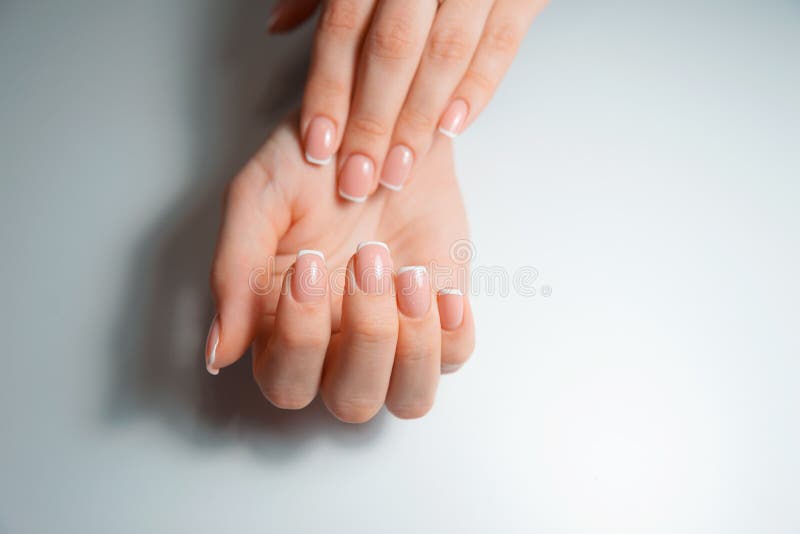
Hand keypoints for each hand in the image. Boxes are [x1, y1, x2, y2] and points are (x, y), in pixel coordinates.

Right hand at [206, 112, 474, 421]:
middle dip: (366, 336)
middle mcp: (340, 344)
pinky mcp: (441, 314)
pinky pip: (456, 357)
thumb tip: (219, 353)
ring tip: (410, 275)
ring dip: (412, 345)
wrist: (380, 123)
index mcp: (284, 328)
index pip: (287, 383)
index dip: (300, 340)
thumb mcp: (259, 200)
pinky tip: (438, 285)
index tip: (308, 263)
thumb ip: (234, 274)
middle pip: (353, 401)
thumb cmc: (312, 162)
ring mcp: (395, 334)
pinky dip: (452, 332)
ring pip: (410, 397)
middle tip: (366, 258)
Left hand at [269, 0, 546, 197]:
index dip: (329, 90)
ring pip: (446, 54)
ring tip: (398, 170)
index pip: (343, 27)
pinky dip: (479, 88)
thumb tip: (278, 25)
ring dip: (419, 120)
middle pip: (393, 51)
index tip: (319, 144)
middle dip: (373, 122)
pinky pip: (501, 42)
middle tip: (358, 177)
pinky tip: (452, 128)